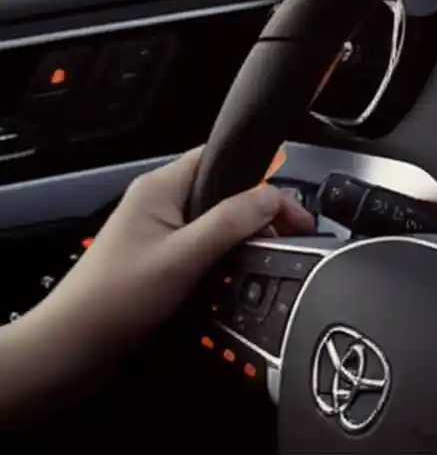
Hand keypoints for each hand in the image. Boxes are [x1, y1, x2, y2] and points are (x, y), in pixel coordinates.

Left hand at [0, 147, 312, 423]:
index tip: (293, 208)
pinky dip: (226, 258)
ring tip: (269, 258)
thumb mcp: (183, 256)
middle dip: (260, 212)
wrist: (73, 347)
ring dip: (243, 238)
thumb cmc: (115, 298)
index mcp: (160, 187)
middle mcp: (160, 203)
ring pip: (217, 223)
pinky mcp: (160, 259)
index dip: (264, 176)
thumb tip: (273, 196)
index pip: (222, 158)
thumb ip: (230, 222)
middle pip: (225, 192)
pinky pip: (205, 247)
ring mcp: (158, 232)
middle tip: (291, 236)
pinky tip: (238, 276)